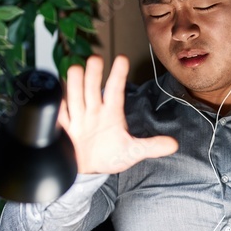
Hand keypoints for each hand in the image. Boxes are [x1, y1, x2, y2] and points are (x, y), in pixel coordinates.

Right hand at [59, 55, 177, 173]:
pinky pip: (59, 114)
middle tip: (95, 59)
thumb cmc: (109, 155)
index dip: (118, 75)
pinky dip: (58, 105)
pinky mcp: (64, 127)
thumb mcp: (132, 152)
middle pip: (92, 88)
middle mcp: (93, 110)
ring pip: (75, 96)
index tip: (122, 59)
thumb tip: (174, 145)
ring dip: (74, 83)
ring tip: (76, 69)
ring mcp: (77, 117)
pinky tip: (56, 92)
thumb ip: (151, 147)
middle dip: (93, 74)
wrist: (88, 170)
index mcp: (111, 112)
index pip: (116, 90)